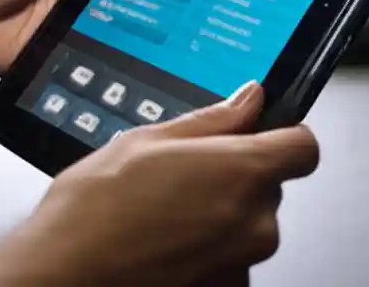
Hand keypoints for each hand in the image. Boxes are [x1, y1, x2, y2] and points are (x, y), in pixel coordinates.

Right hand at [0, 82, 319, 285]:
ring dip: (219, 217)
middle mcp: (255, 221)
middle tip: (183, 176)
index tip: (259, 134)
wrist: (64, 275)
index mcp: (245, 171)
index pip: (303, 147)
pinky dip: (207, 252)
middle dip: (236, 178)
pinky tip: (165, 244)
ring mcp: (242, 261)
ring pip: (247, 225)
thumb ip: (212, 119)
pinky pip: (230, 260)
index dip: (283, 136)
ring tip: (163, 214)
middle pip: (269, 187)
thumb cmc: (95, 210)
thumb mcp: (149, 141)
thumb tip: (249, 99)